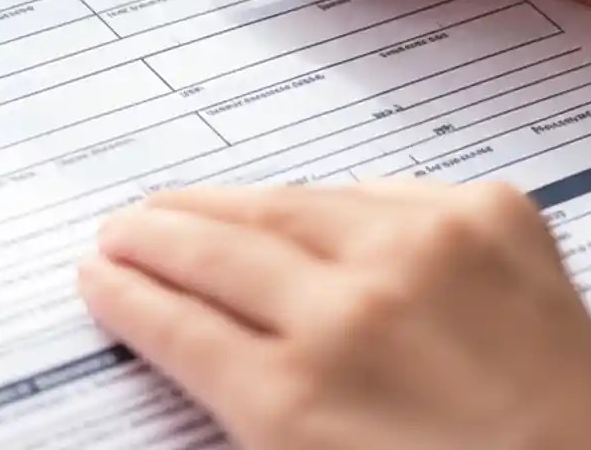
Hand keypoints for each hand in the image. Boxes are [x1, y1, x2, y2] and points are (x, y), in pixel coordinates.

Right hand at [78, 181, 590, 449]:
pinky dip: (333, 202)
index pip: (176, 324)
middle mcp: (354, 310)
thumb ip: (247, 399)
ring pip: (288, 201)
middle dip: (155, 236)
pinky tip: (301, 209)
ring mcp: (427, 249)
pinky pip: (380, 190)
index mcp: (298, 400)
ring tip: (186, 205)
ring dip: (225, 203)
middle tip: (122, 227)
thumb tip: (189, 333)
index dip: (128, 296)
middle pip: (215, 251)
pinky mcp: (492, 216)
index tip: (98, 274)